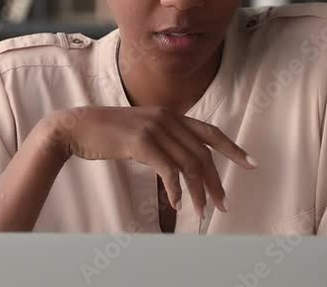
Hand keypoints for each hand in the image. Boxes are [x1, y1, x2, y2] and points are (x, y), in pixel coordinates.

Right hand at [42, 106, 257, 217]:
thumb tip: (180, 164)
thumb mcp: (140, 131)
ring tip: (202, 212)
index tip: (251, 163)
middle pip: (203, 153)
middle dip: (216, 181)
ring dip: (198, 192)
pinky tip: (175, 204)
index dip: (232, 148)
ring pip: (189, 164)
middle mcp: (167, 118)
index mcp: (170, 114)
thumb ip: (162, 139)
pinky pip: (168, 170)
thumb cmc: (105, 134)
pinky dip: (175, 190)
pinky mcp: (141, 141)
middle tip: (223, 204)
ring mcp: (155, 128)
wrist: (74, 128)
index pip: (210, 131)